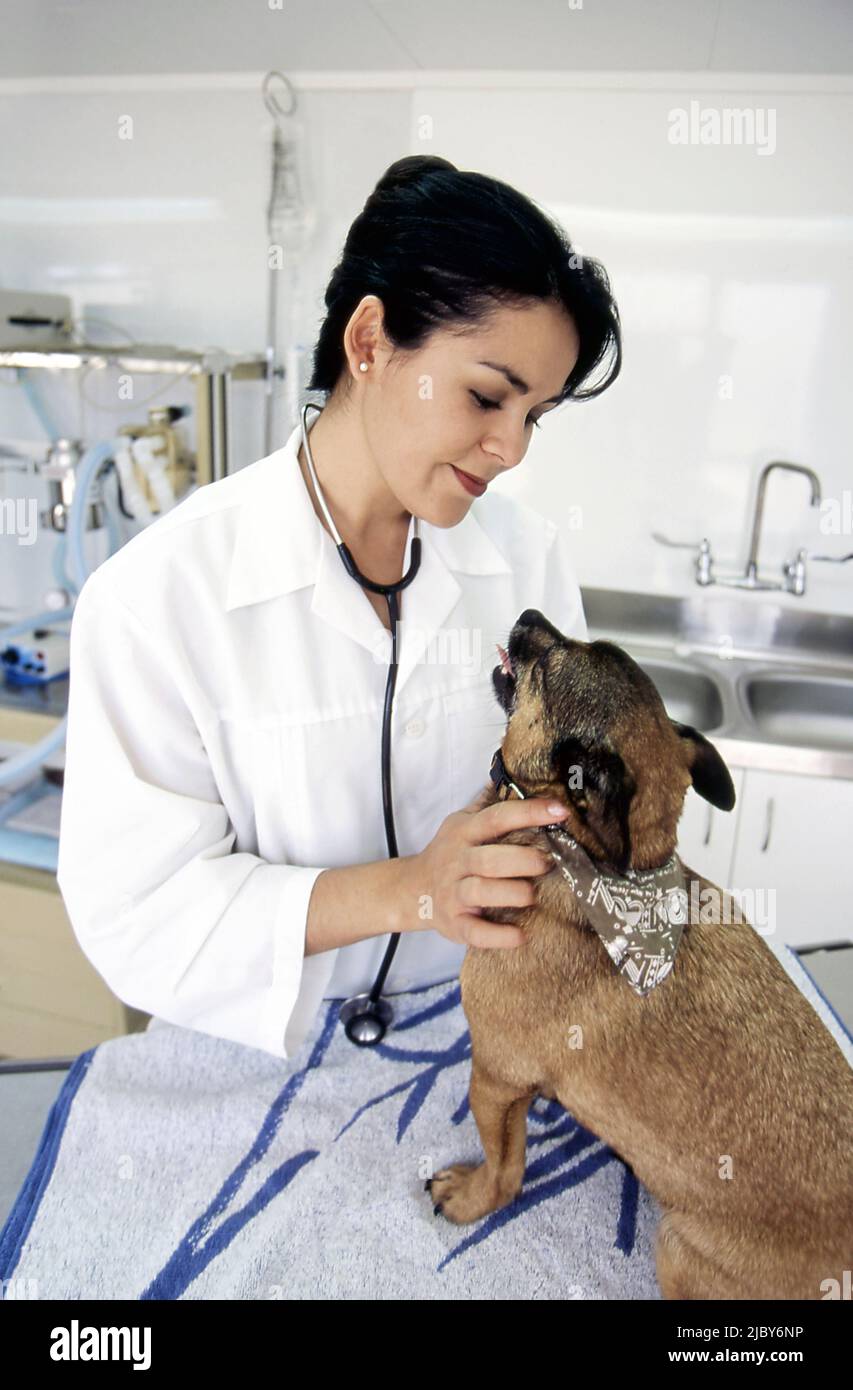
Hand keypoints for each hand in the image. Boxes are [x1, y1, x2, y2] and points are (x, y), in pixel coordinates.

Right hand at [412, 788, 567, 948]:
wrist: (412, 890)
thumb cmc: (449, 854)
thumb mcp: (461, 823)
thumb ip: (487, 802)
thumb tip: (516, 771)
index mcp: (465, 833)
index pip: (497, 817)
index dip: (529, 812)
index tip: (561, 811)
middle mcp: (458, 861)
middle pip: (490, 859)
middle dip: (523, 860)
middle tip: (549, 862)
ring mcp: (455, 893)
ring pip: (481, 892)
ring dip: (512, 893)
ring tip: (532, 895)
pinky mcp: (455, 924)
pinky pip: (475, 932)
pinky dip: (498, 936)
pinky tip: (520, 935)